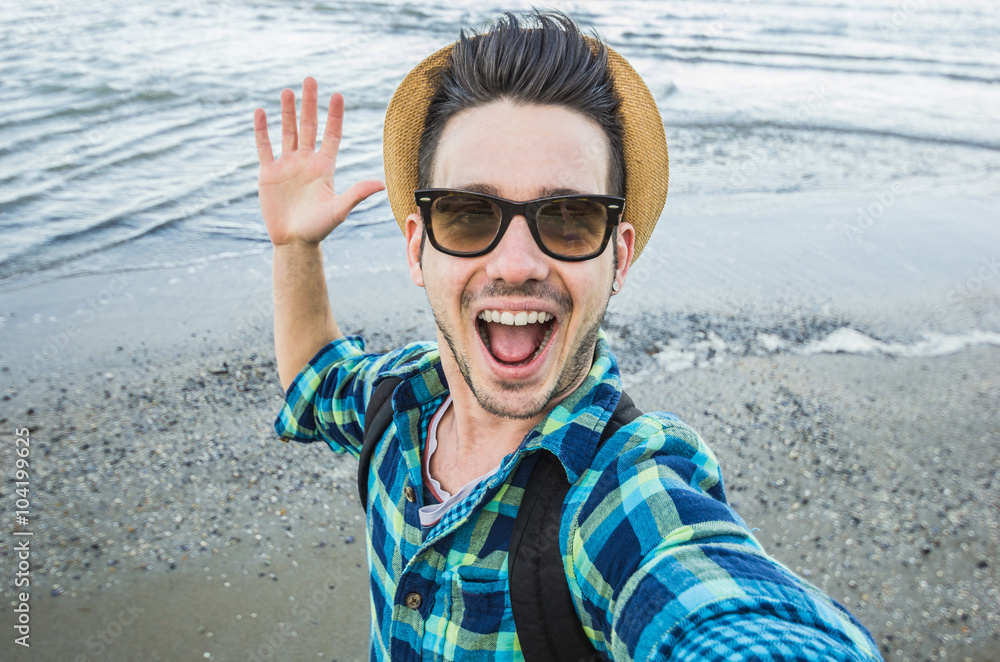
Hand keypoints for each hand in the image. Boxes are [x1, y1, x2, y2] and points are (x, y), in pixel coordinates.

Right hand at [254, 78, 384, 245]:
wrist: (294, 241)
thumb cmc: (319, 228)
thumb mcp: (339, 209)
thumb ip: (357, 193)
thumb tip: (381, 184)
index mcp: (324, 167)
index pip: (331, 134)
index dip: (334, 115)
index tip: (337, 95)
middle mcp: (306, 161)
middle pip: (309, 126)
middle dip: (310, 103)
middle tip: (310, 79)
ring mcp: (287, 165)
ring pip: (288, 131)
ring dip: (287, 112)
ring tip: (287, 90)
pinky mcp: (268, 173)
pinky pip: (264, 147)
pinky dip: (262, 130)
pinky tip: (260, 112)